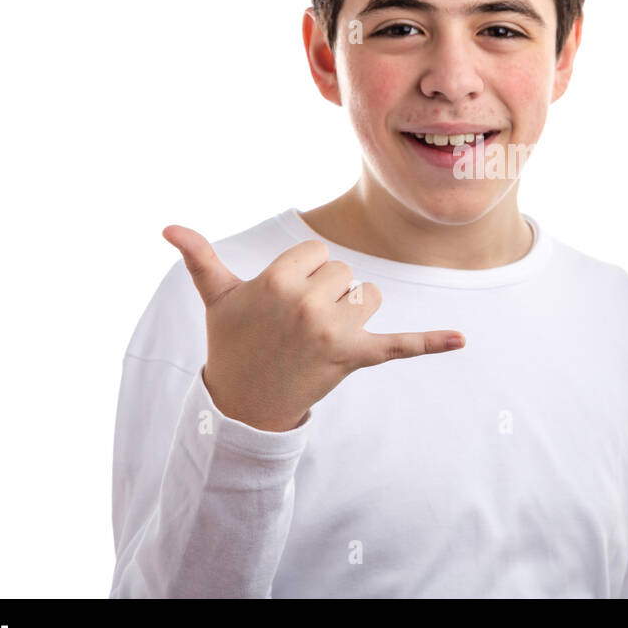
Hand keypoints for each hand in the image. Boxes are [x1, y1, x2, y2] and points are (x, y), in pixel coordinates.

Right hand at [162, 225, 465, 430]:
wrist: (244, 402)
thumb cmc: (233, 342)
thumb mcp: (217, 297)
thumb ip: (199, 257)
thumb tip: (166, 226)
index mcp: (277, 279)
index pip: (318, 252)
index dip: (302, 273)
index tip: (280, 302)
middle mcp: (306, 303)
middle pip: (344, 273)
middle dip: (326, 294)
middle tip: (297, 326)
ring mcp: (332, 332)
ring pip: (369, 296)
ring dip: (352, 314)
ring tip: (319, 339)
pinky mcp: (355, 357)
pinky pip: (399, 344)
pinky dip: (431, 342)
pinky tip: (462, 339)